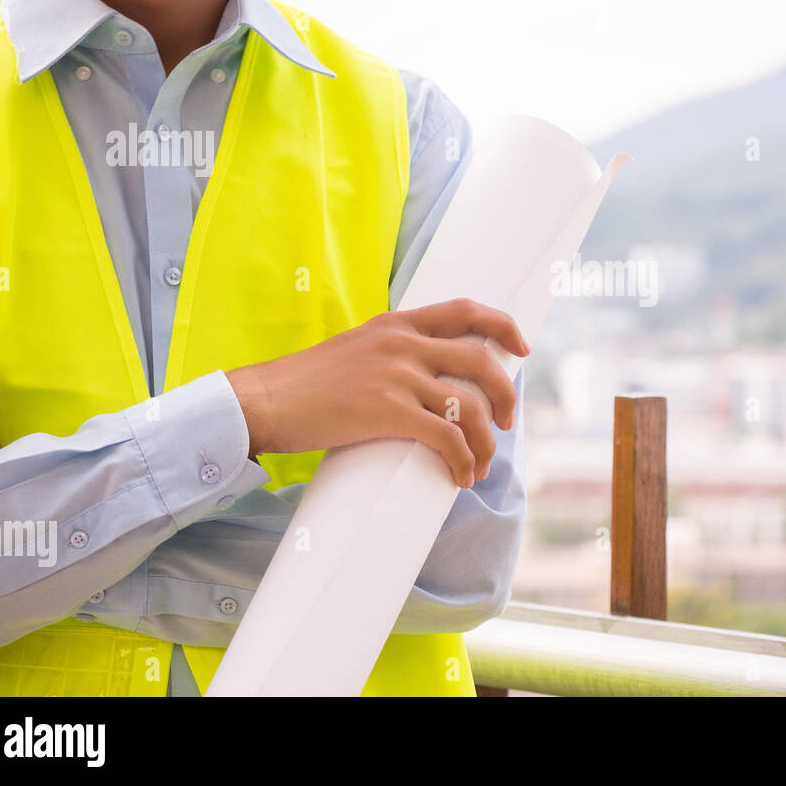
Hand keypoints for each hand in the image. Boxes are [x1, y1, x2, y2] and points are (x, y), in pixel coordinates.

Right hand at [225, 298, 529, 487]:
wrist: (265, 400)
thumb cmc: (307, 383)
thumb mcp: (359, 348)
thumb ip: (394, 351)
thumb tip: (431, 378)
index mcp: (398, 323)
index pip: (466, 310)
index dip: (503, 326)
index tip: (521, 346)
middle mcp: (403, 343)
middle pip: (481, 361)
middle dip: (506, 394)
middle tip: (506, 419)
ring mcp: (397, 375)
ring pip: (469, 406)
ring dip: (485, 440)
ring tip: (479, 463)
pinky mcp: (387, 410)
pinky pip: (446, 437)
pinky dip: (462, 460)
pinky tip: (459, 476)